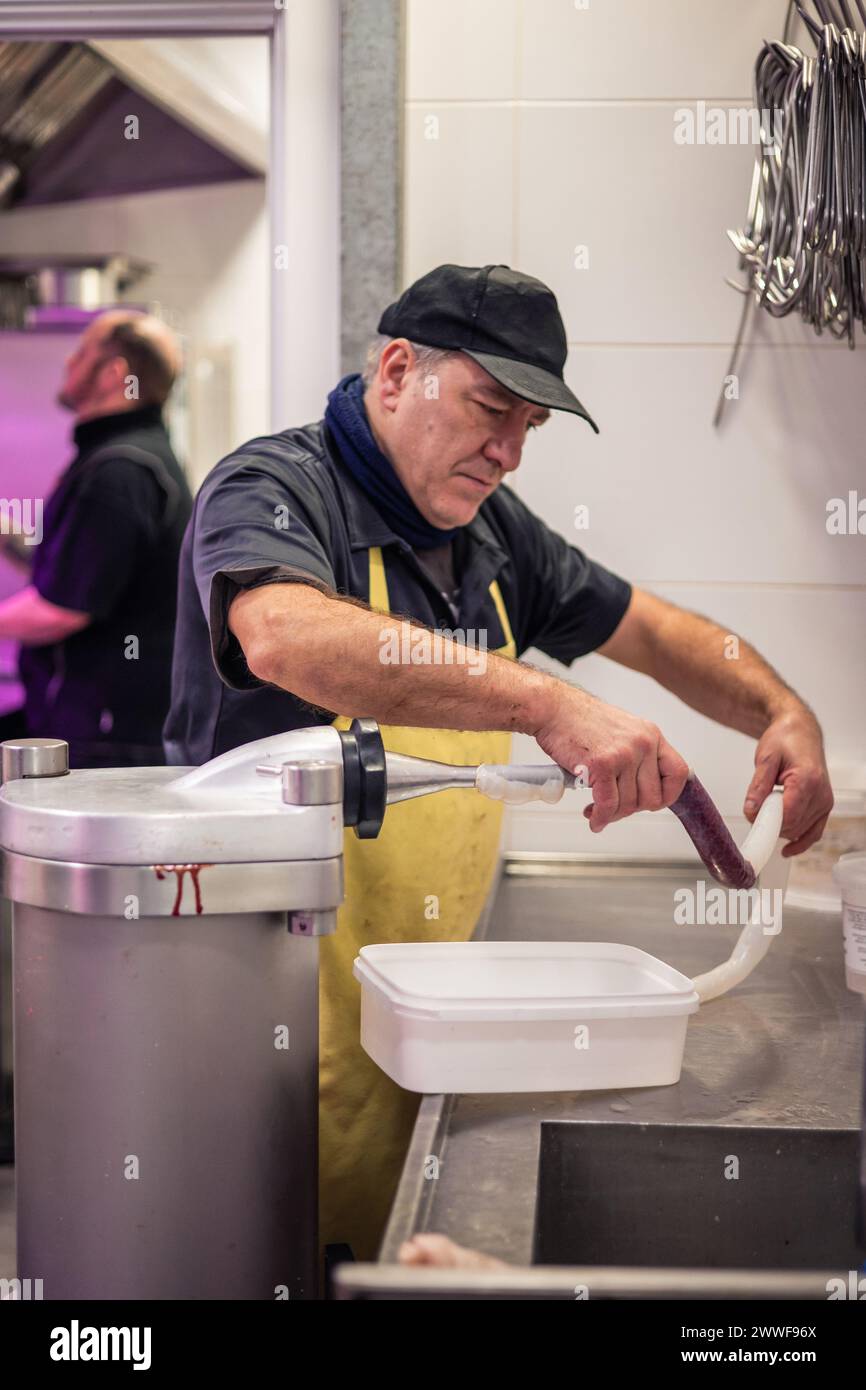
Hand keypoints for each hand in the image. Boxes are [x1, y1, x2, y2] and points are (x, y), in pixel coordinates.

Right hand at [534, 686, 689, 831]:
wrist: (554, 708)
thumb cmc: (580, 720)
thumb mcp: (622, 731)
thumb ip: (636, 755)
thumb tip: (639, 788)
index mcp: (651, 735)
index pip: (678, 773)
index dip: (668, 795)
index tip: (653, 803)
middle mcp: (643, 744)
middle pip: (652, 797)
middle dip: (632, 809)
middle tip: (616, 808)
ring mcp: (624, 754)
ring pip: (628, 804)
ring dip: (612, 815)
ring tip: (598, 811)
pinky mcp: (602, 765)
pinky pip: (608, 804)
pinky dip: (601, 817)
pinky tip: (594, 818)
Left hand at [744, 708, 833, 856]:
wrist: (800, 731)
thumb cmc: (785, 739)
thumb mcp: (765, 759)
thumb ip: (758, 787)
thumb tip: (751, 811)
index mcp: (808, 780)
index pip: (788, 816)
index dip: (767, 821)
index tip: (751, 817)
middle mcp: (821, 794)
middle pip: (793, 827)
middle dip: (771, 823)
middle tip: (757, 807)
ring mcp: (825, 802)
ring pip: (800, 832)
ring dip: (781, 827)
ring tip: (771, 805)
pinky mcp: (824, 807)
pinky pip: (814, 833)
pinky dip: (800, 842)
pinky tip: (786, 849)